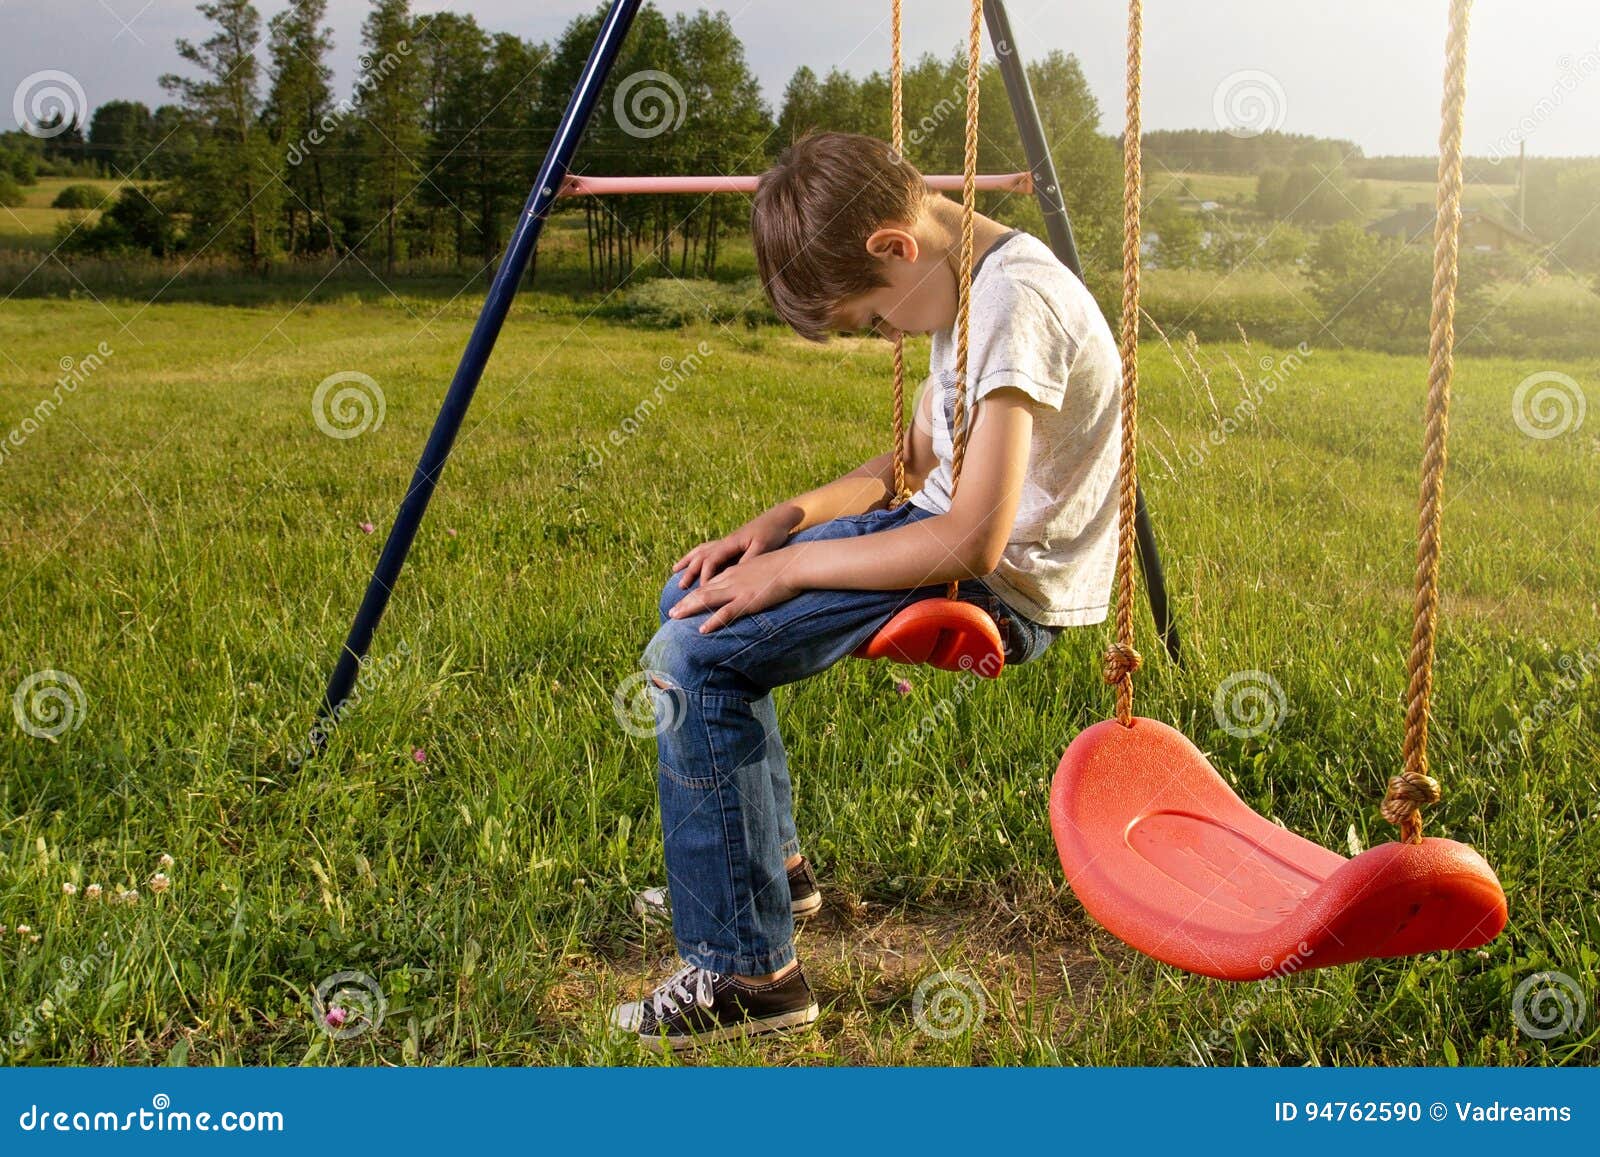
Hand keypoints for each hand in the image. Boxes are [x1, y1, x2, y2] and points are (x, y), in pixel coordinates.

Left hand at [668, 549, 804, 631]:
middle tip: (671, 613)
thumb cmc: (782, 566)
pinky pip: (726, 612)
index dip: (695, 593)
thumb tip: (747, 586)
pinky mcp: (747, 600)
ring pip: (707, 599)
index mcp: (734, 572)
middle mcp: (731, 579)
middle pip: (702, 591)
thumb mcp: (760, 568)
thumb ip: (749, 576)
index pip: (709, 583)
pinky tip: (702, 629)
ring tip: (675, 617)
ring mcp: (738, 589)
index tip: (684, 601)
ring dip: (689, 608)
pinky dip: (713, 621)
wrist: (793, 564)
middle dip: (685, 602)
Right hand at [671, 508, 793, 589]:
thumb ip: (747, 560)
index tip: (700, 591)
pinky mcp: (731, 543)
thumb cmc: (773, 532)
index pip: (711, 561)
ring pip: (701, 551)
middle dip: (689, 572)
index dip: (705, 576)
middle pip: (701, 556)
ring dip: (688, 562)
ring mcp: (727, 541)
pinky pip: (709, 550)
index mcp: (731, 543)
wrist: (779, 517)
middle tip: (679, 587)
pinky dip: (698, 556)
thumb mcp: (763, 547)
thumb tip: (732, 574)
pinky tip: (696, 561)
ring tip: (675, 571)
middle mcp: (725, 541)